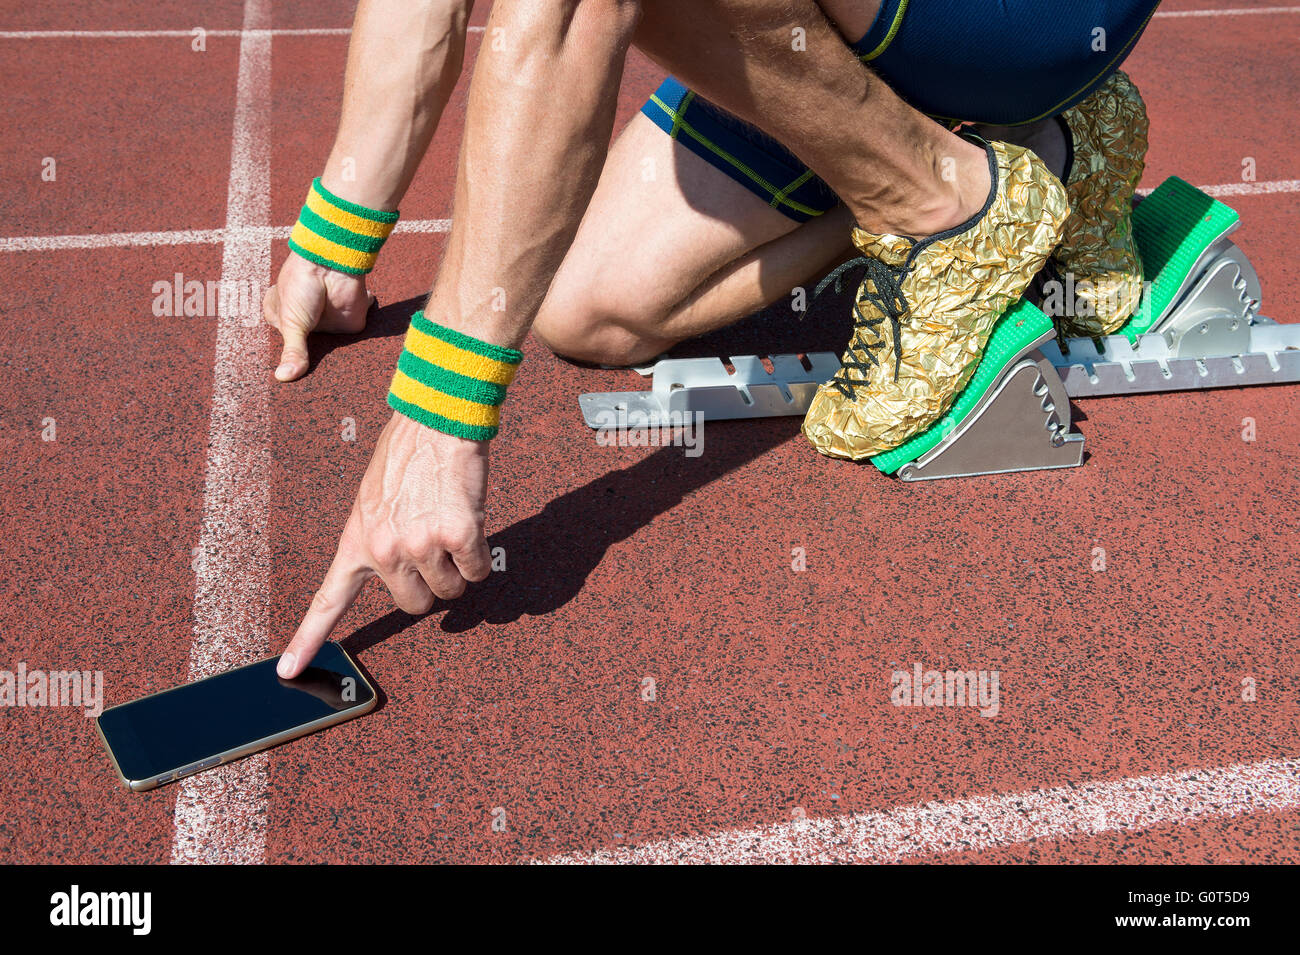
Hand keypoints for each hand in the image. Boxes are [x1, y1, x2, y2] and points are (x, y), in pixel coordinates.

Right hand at [263, 251, 375, 380]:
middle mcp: (306, 321)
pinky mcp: (351, 324)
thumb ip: (292, 351)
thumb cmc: (301, 283)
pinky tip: (351, 363)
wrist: (332, 261)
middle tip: (313, 388)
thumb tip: (282, 378)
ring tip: (332, 380)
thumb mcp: (290, 321)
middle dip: (312, 363)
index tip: (287, 378)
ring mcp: (328, 323)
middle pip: (309, 350)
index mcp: (282, 315)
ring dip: (334, 359)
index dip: (288, 357)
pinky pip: (353, 344)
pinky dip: (355, 348)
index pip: (285, 343)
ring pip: (332, 350)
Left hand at [276, 413, 492, 676]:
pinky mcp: (457, 536)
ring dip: (458, 566)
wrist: (436, 421)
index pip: (328, 600)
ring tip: (450, 524)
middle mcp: (384, 550)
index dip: (308, 640)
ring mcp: (420, 545)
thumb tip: (413, 582)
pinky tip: (468, 519)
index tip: (288, 673)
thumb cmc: (408, 457)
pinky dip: (479, 554)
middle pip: (415, 605)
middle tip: (435, 548)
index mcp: (357, 541)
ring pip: (451, 590)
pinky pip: (475, 570)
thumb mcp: (374, 502)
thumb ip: (381, 541)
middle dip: (431, 584)